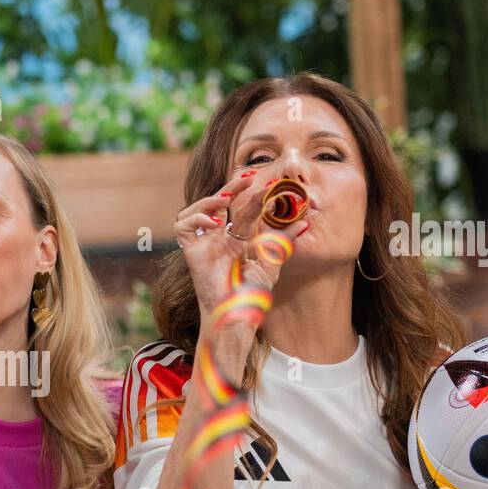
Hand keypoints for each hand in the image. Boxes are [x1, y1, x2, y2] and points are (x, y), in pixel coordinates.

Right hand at [174, 169, 306, 325]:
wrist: (237, 312)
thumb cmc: (251, 294)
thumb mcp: (272, 262)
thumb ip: (284, 241)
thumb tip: (304, 221)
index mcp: (235, 239)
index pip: (241, 209)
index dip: (252, 194)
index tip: (268, 183)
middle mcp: (217, 239)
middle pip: (218, 203)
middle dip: (232, 186)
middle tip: (248, 176)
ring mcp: (203, 244)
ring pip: (196, 209)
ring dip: (209, 199)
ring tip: (225, 200)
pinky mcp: (191, 252)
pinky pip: (183, 226)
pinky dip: (195, 218)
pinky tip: (212, 223)